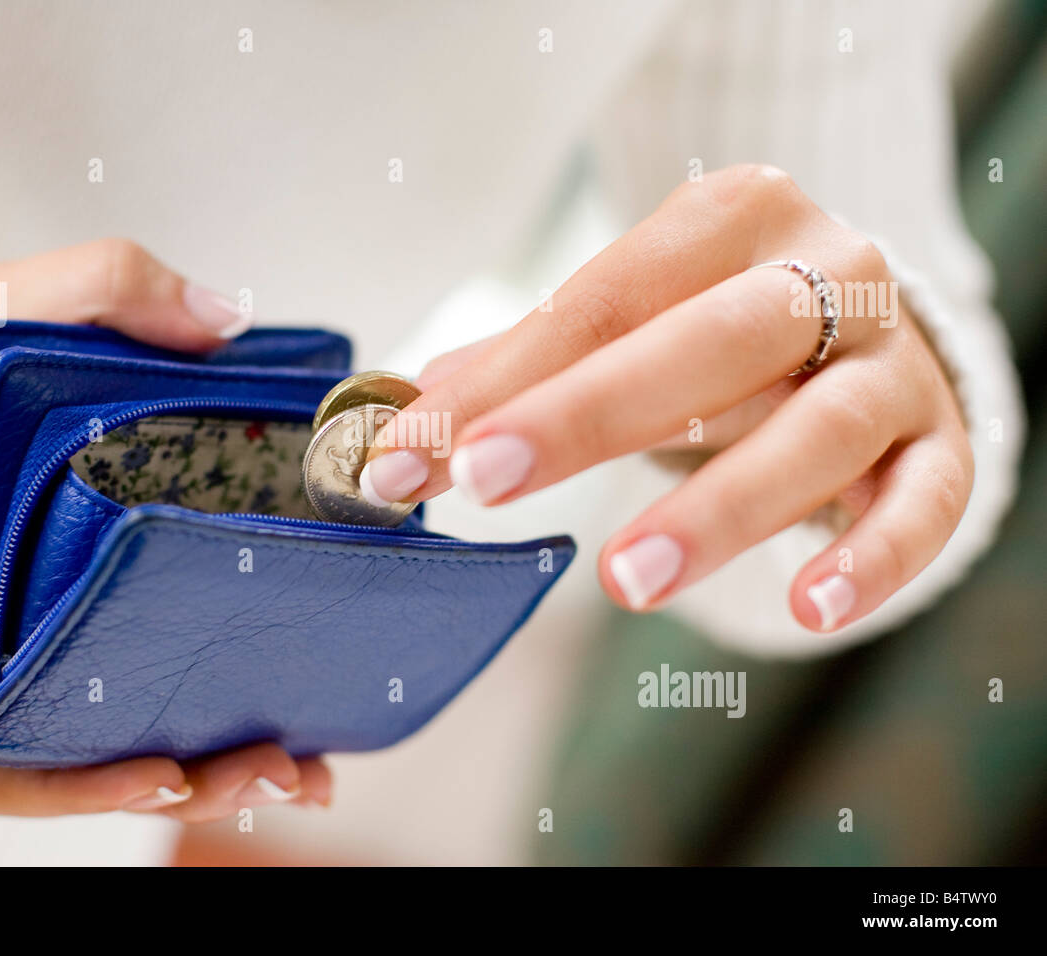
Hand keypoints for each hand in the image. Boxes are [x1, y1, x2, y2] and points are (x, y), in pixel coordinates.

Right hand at [0, 236, 330, 815]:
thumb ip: (98, 287)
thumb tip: (225, 323)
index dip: (66, 782)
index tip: (163, 765)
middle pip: (70, 757)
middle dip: (178, 777)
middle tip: (279, 767)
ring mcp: (30, 623)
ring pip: (108, 734)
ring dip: (206, 762)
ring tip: (303, 765)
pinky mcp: (74, 600)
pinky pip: (131, 672)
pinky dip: (200, 703)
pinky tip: (283, 706)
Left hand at [362, 165, 972, 633]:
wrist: (871, 320)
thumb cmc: (722, 326)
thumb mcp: (635, 318)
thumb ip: (529, 360)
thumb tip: (410, 410)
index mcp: (737, 216)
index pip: (604, 299)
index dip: (500, 382)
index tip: (406, 457)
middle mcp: (831, 271)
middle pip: (709, 343)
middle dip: (587, 413)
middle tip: (483, 482)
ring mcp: (894, 359)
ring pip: (815, 431)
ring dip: (718, 509)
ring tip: (624, 580)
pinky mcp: (941, 442)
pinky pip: (926, 502)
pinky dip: (873, 557)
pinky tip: (808, 609)